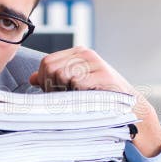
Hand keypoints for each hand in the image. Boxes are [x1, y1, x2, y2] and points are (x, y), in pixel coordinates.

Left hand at [28, 47, 160, 156]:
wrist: (128, 108)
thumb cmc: (98, 97)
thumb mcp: (74, 85)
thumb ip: (54, 80)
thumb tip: (32, 78)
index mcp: (77, 53)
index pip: (46, 62)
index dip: (45, 80)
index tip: (54, 93)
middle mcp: (86, 54)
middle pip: (51, 67)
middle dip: (52, 87)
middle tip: (65, 98)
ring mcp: (96, 63)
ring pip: (62, 74)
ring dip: (65, 92)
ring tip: (76, 99)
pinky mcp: (104, 75)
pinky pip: (77, 83)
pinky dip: (78, 95)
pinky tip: (87, 99)